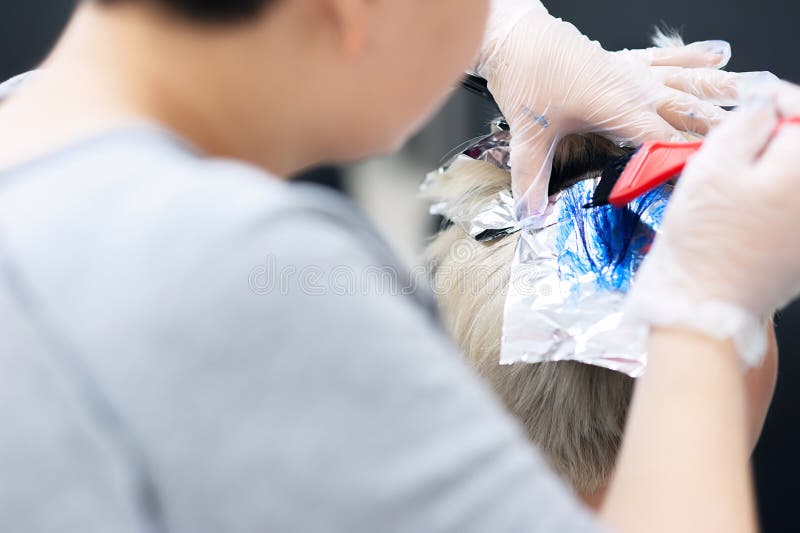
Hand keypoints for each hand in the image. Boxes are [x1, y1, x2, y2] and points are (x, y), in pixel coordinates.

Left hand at [476, 1, 771, 216]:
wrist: (513, 35)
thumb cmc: (524, 76)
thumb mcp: (528, 134)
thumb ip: (531, 177)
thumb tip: (530, 214)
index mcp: (615, 106)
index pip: (661, 139)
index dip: (685, 157)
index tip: (709, 173)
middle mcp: (630, 86)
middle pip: (685, 108)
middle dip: (715, 125)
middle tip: (746, 136)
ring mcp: (629, 68)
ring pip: (684, 79)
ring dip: (717, 88)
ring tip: (750, 93)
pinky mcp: (621, 58)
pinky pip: (667, 56)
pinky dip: (693, 56)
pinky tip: (718, 53)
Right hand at [626, 82, 799, 366]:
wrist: (704, 305)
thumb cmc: (704, 243)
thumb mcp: (712, 164)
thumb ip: (748, 122)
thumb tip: (767, 105)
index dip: (779, 103)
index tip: (757, 107)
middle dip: (779, 141)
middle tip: (743, 150)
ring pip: (794, 181)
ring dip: (777, 172)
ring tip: (739, 187)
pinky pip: (793, 210)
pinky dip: (778, 202)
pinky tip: (748, 215)